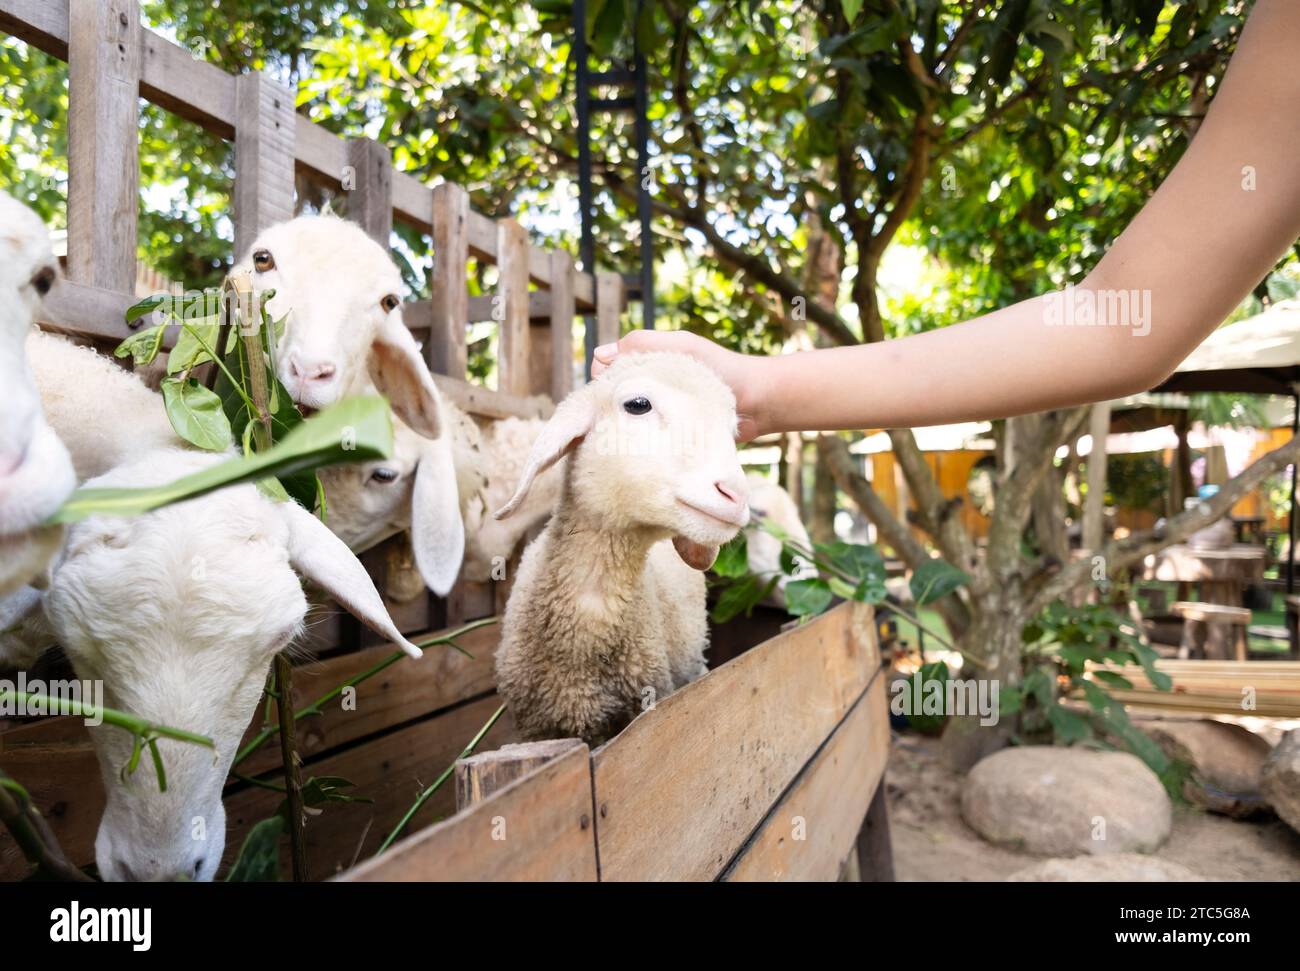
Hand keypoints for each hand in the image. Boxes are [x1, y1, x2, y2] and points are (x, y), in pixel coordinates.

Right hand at [592, 330, 769, 440]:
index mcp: (646, 366)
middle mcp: (647, 391)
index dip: (602, 380)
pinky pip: (642, 444)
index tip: (607, 390)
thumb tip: (600, 356)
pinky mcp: (666, 440)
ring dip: (620, 426)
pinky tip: (636, 447)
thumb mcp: (682, 347)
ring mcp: (655, 417)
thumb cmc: (721, 368)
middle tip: (617, 414)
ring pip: (622, 423)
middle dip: (606, 405)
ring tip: (625, 431)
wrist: (757, 404)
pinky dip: (637, 444)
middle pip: (609, 399)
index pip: (606, 372)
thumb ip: (644, 344)